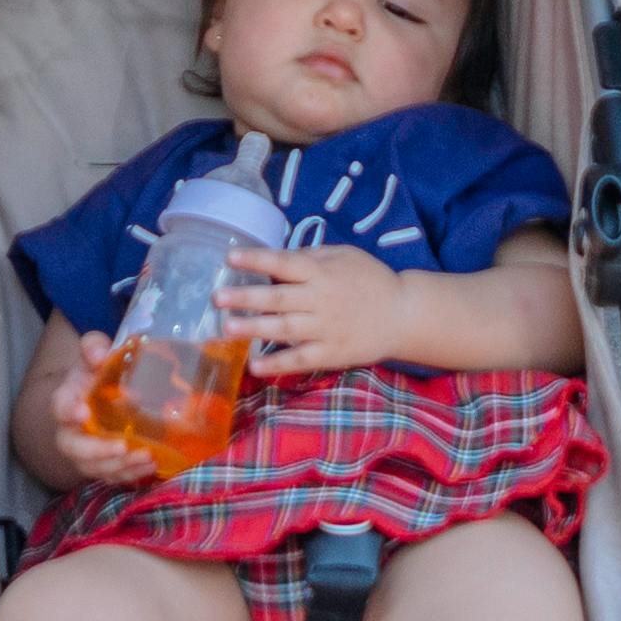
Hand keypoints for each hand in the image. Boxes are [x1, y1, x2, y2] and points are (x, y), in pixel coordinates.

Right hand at [42, 338, 159, 488]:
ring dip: (119, 467)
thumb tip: (99, 355)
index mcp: (67, 401)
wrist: (100, 396)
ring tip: (146, 457)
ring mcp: (85, 453)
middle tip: (121, 447)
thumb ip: (93, 347)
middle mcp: (71, 432)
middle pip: (73, 448)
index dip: (68, 411)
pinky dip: (130, 476)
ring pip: (95, 468)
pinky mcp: (102, 466)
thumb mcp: (95, 355)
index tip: (83, 412)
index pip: (60, 407)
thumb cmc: (96, 374)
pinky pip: (112, 477)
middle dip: (96, 451)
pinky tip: (150, 466)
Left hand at [226, 242, 406, 380]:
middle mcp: (321, 300)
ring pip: (284, 330)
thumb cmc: (370, 279)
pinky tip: (254, 365)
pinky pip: (300, 360)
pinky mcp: (331, 354)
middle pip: (278, 299)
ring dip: (254, 329)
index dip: (257, 260)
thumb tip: (277, 258)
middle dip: (246, 297)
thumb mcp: (344, 256)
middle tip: (217, 297)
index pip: (284, 263)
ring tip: (226, 328)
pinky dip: (277, 364)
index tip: (230, 258)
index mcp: (323, 272)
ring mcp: (325, 329)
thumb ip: (311, 255)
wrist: (402, 314)